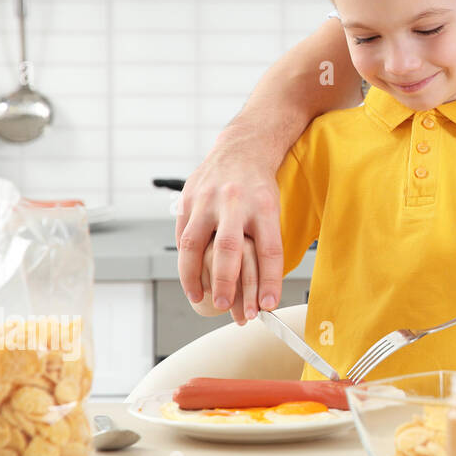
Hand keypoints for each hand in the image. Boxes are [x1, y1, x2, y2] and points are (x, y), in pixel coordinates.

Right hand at [176, 128, 283, 321]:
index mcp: (265, 207)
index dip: (270, 280)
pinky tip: (189, 276)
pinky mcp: (188, 199)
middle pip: (229, 248)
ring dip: (193, 276)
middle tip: (223, 306)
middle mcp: (236, 203)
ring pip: (194, 243)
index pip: (270, 250)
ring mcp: (208, 200)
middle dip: (225, 282)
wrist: (242, 149)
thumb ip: (266, 245)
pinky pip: (182, 234)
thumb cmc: (261, 189)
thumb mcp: (274, 211)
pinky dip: (184, 259)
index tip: (268, 305)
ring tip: (199, 298)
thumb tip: (265, 291)